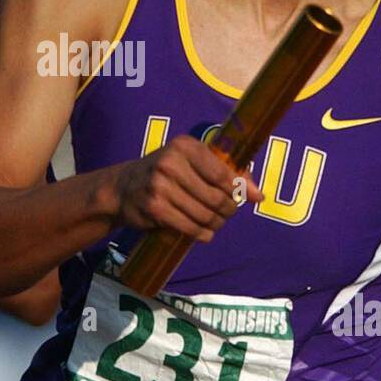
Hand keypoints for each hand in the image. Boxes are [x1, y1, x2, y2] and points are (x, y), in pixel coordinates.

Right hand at [114, 134, 263, 242]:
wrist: (122, 187)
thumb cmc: (166, 173)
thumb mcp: (191, 161)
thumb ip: (225, 171)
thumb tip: (257, 193)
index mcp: (184, 146)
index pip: (223, 172)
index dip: (240, 189)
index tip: (252, 198)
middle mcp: (171, 163)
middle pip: (216, 197)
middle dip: (228, 210)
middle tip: (227, 213)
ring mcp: (160, 187)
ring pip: (205, 215)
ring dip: (216, 224)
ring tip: (215, 222)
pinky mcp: (154, 209)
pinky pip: (190, 228)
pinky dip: (203, 234)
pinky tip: (204, 232)